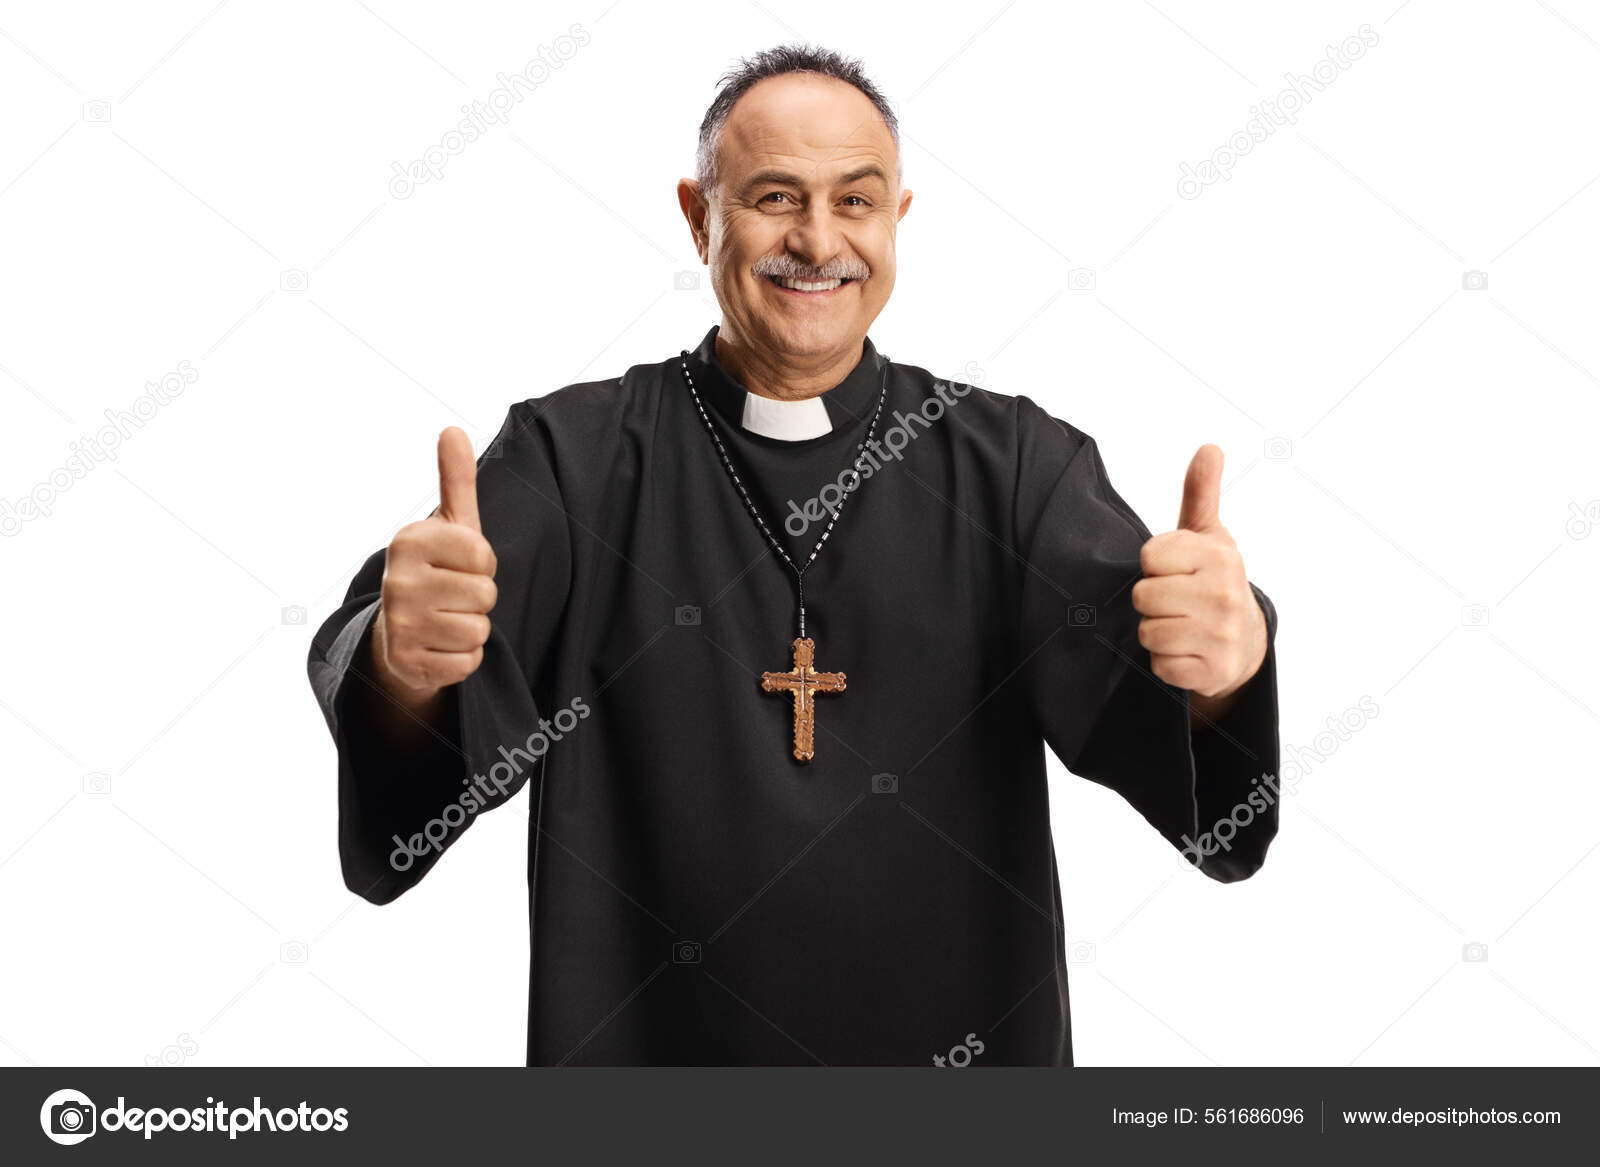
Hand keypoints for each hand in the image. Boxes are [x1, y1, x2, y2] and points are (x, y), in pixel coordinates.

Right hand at [372, 427, 497, 707]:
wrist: (401, 632)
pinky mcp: (406, 662)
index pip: (483, 555)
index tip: (460, 565)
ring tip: (447, 619)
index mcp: (408, 541)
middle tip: (453, 595)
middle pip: (484, 594)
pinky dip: (463, 659)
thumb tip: (453, 429)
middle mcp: (396, 581)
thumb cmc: (438, 570)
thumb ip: (456, 480)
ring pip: (478, 630)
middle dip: (479, 598)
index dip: (483, 564)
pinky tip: (441, 645)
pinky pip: (468, 662)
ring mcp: (398, 624)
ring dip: (472, 629)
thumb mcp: (450, 525)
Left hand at [1131, 444, 1265, 700]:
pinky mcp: (1212, 671)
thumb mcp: (1207, 534)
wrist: (1245, 641)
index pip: (1149, 557)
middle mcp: (1224, 594)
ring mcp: (1220, 636)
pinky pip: (1161, 666)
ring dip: (1157, 632)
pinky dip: (1167, 662)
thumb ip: (1200, 492)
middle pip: (1143, 596)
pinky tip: (1187, 650)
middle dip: (1152, 601)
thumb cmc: (1213, 579)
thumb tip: (1209, 447)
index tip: (1175, 569)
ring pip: (1148, 632)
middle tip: (1176, 600)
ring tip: (1181, 624)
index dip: (1154, 565)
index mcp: (1219, 556)